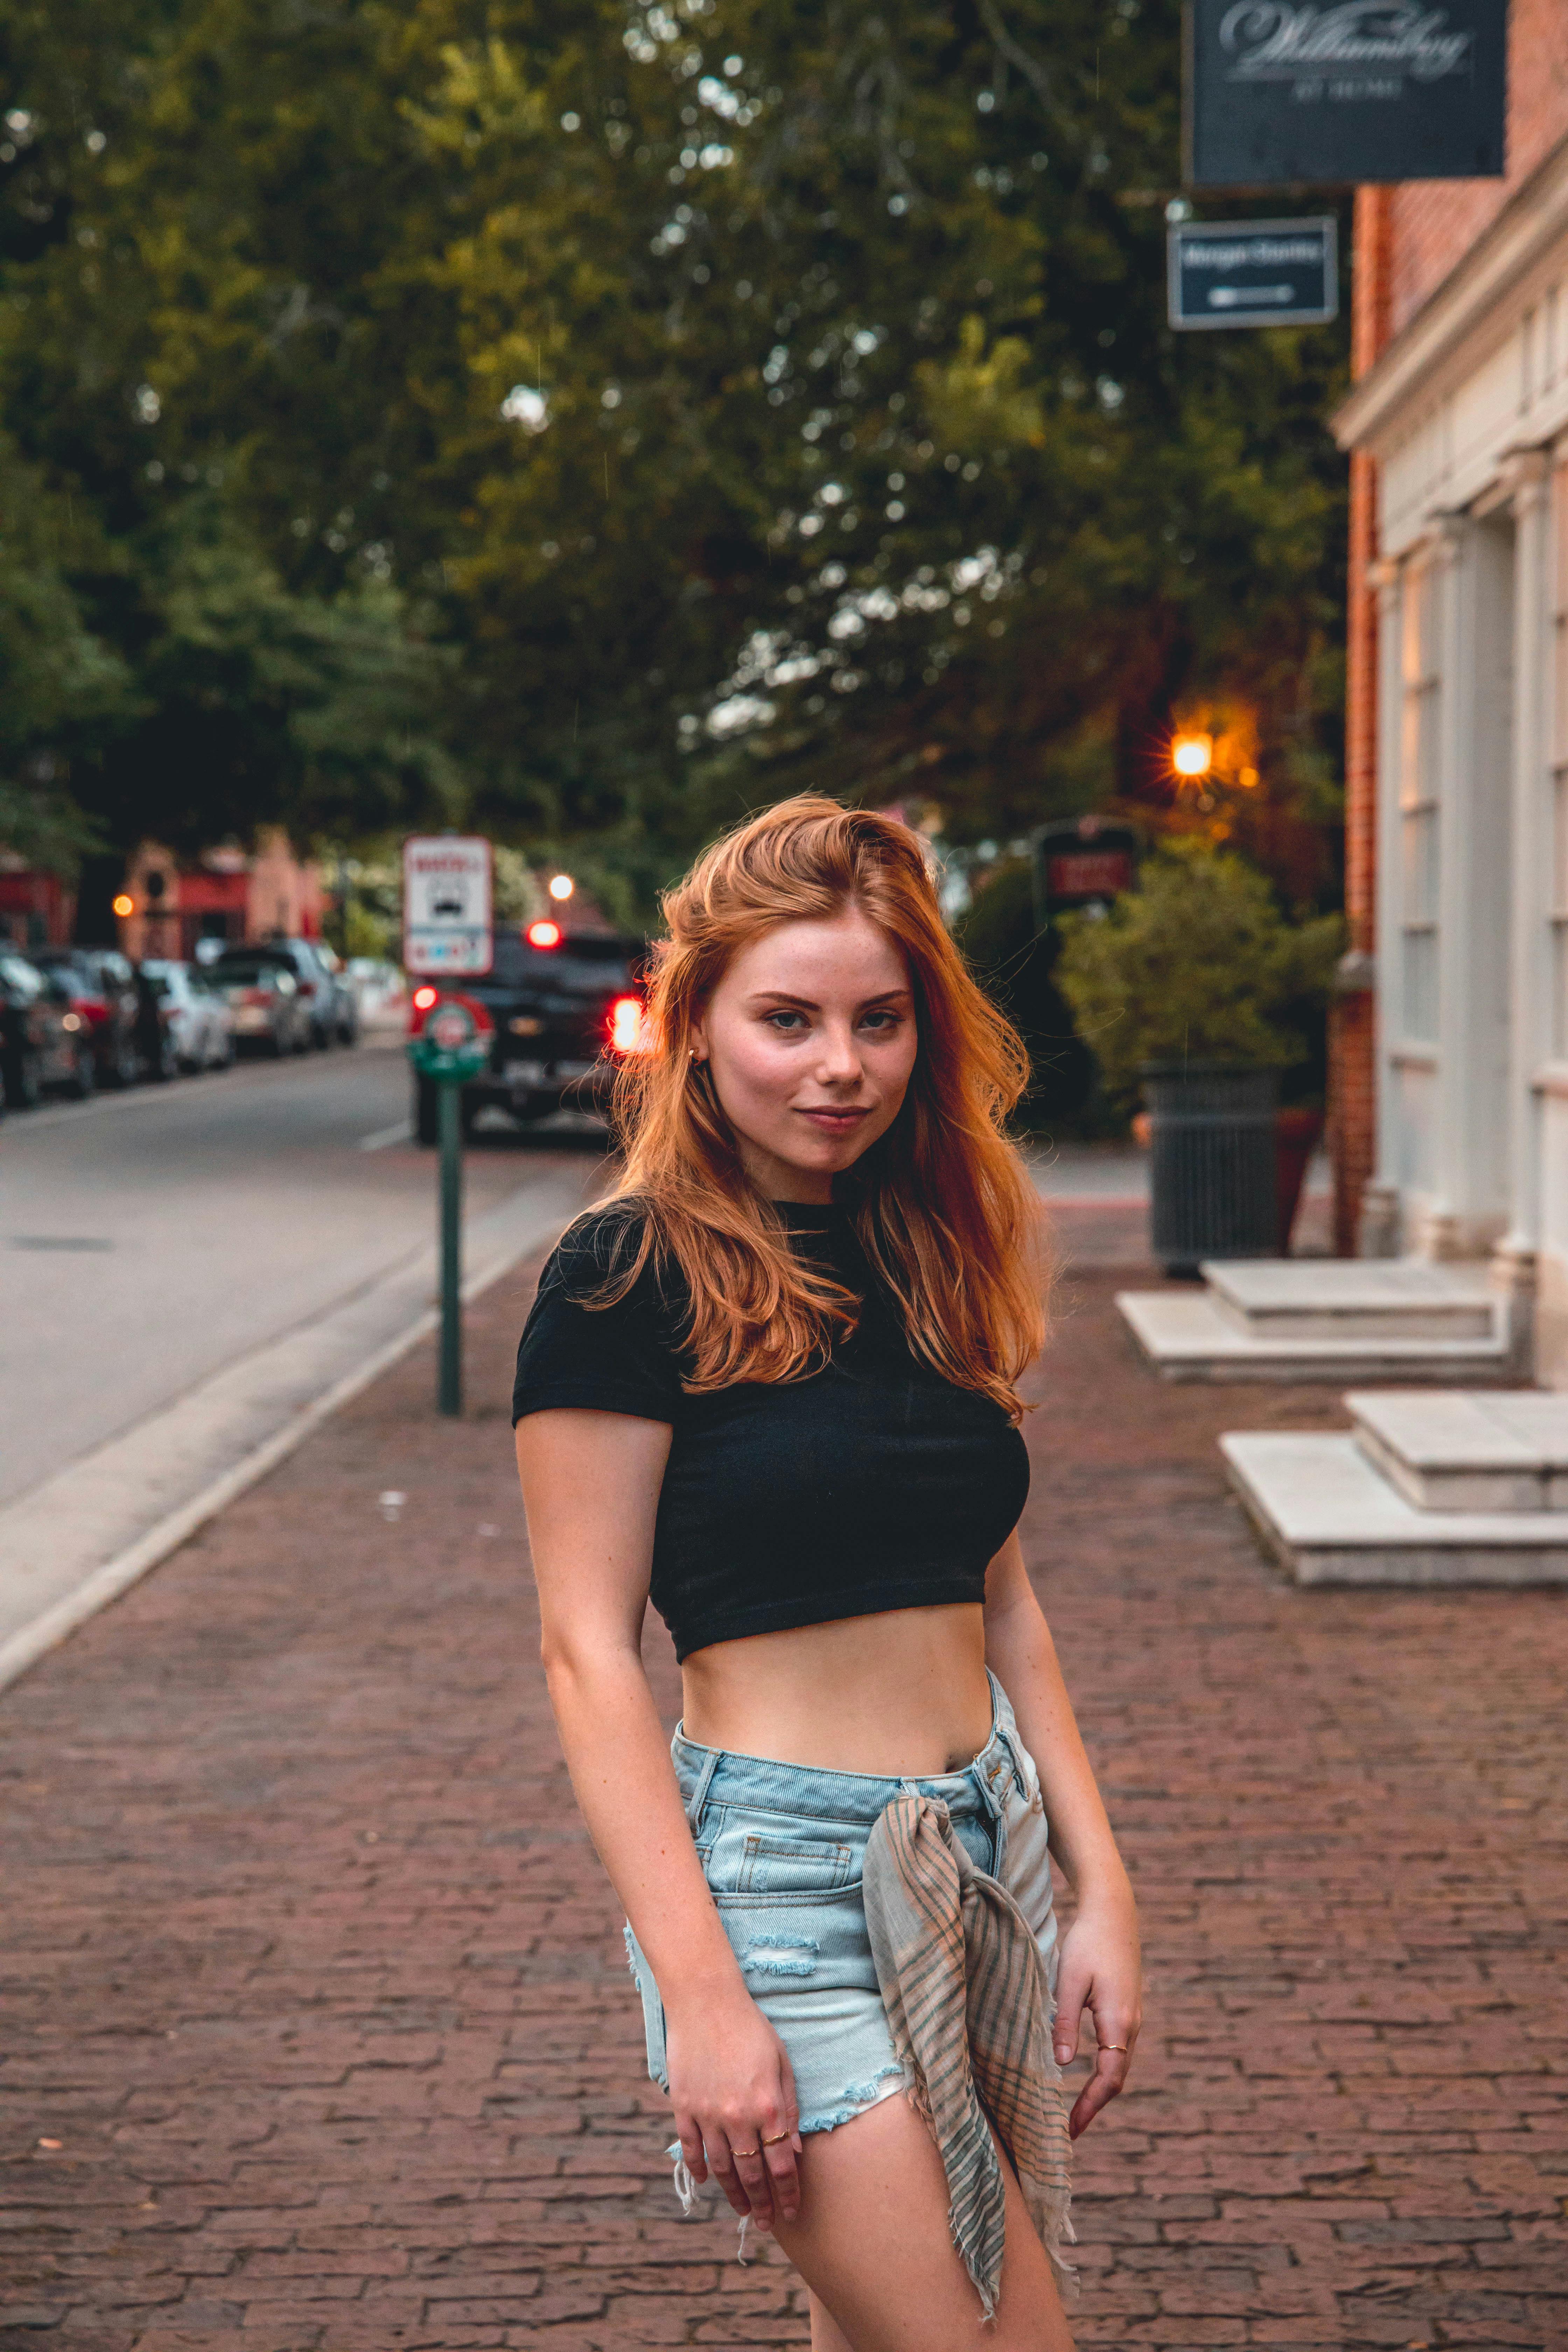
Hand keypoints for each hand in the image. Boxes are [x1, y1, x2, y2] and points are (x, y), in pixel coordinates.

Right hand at [664, 1985, 802, 2230]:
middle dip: (762, 2203)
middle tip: (767, 2224)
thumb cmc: (751, 2028)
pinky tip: (706, 2182)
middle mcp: (738, 2117)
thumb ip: (789, 2108)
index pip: (781, 2165)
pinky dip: (698, 2169)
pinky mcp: (683, 2107)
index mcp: (768, 2106)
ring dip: (733, 2194)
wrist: (706, 2001)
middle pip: (752, 2174)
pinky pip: (691, 2148)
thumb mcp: (782, 2064)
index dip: (788, 2192)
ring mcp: (707, 2115)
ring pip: (722, 2168)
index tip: (792, 2212)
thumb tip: (795, 2150)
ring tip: (743, 2210)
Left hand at [1051, 1882, 1141, 2138]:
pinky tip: (1085, 2075)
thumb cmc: (1088, 1942)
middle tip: (1068, 2131)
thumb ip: (1066, 2023)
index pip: (1109, 2079)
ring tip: (1073, 2112)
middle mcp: (1132, 2025)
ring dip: (1099, 2091)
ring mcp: (1132, 2018)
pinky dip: (1104, 2071)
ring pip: (1119, 2066)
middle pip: (1117, 2079)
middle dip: (1094, 2107)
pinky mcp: (1126, 2010)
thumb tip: (1062, 2066)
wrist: (1113, 1912)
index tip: (1070, 2130)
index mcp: (1119, 2022)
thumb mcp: (1070, 1981)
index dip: (1089, 2107)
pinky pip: (1118, 2051)